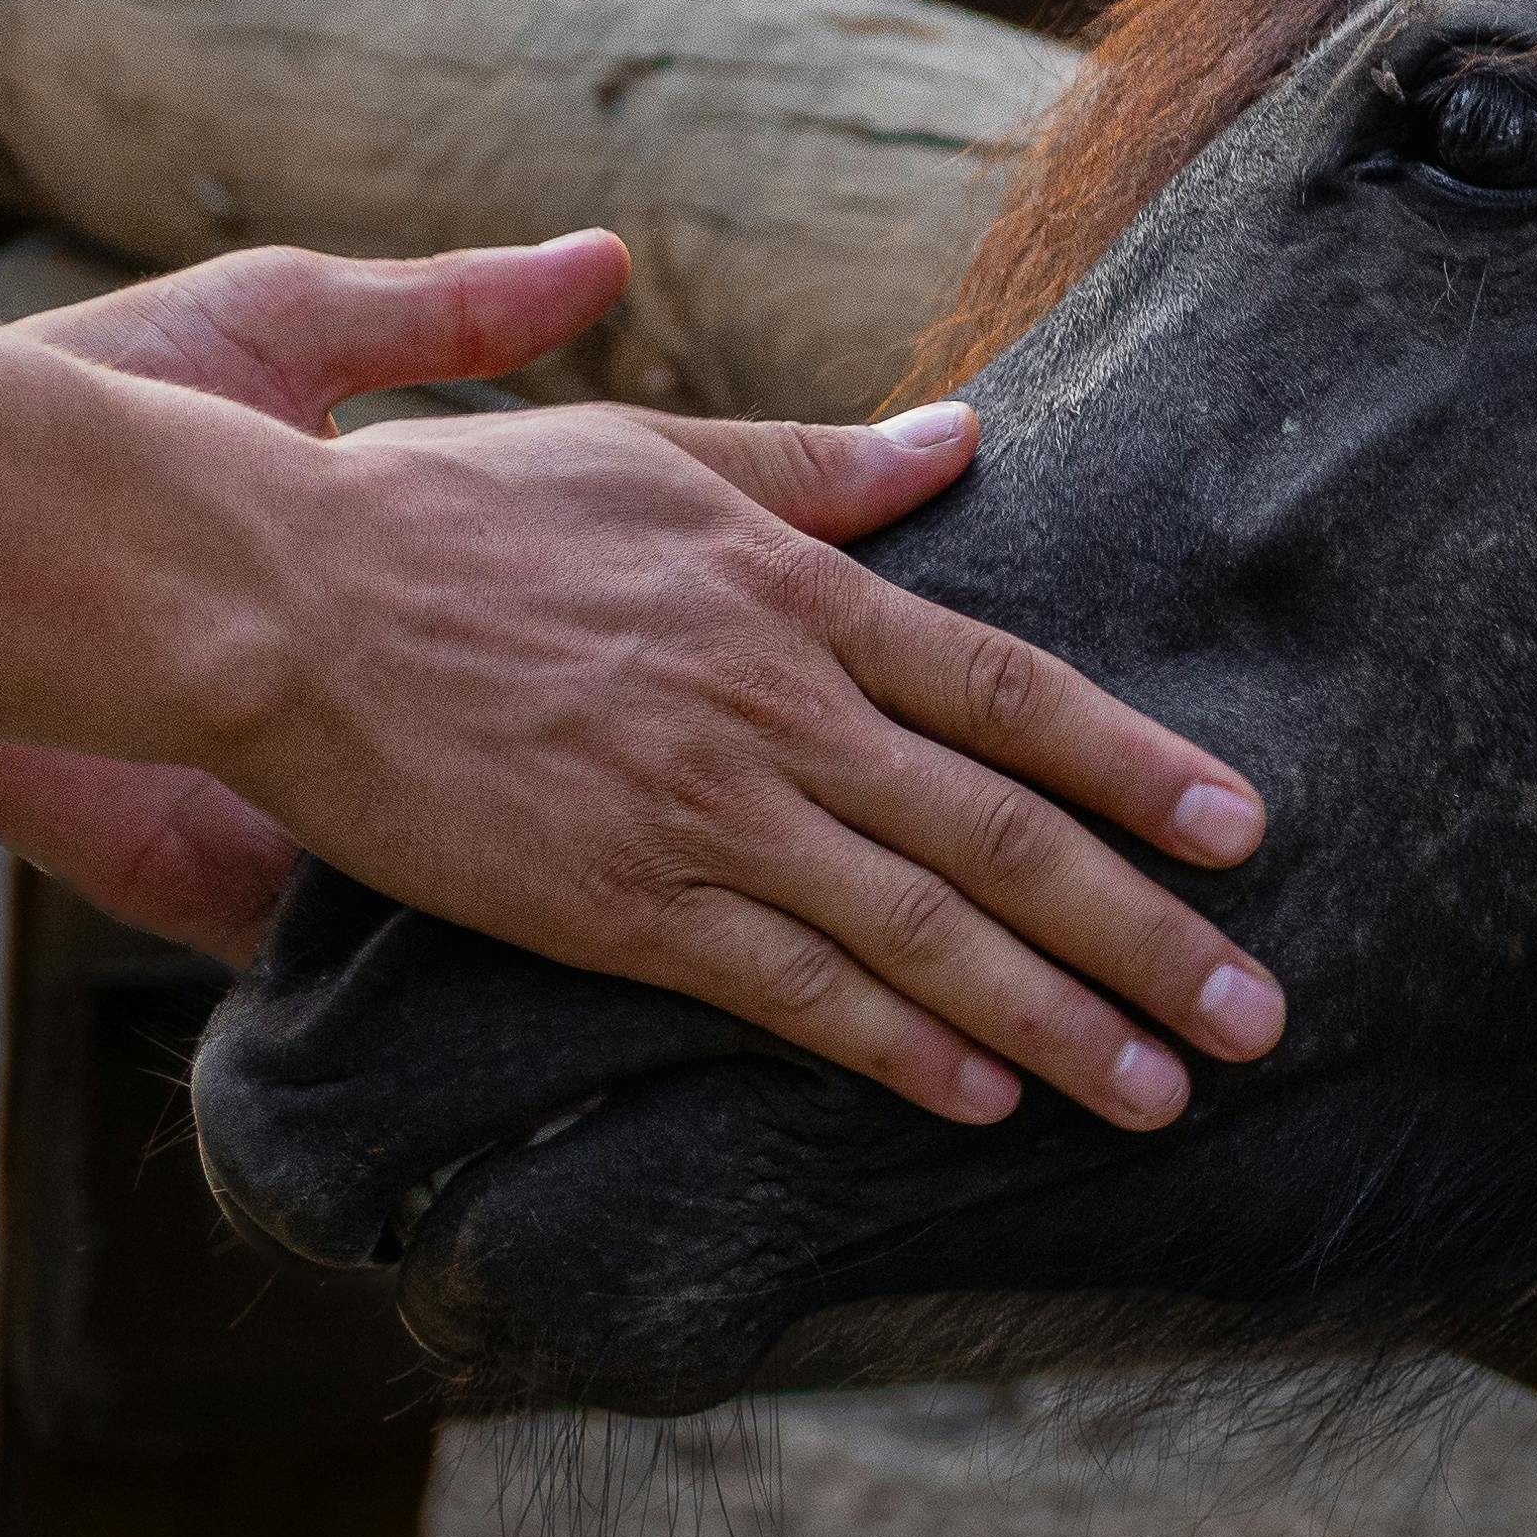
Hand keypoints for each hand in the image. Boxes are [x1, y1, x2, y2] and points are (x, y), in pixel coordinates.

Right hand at [0, 234, 1281, 1128]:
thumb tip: (962, 441)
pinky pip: (785, 989)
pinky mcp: (613, 905)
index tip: (1247, 832)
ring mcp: (698, 812)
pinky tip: (978, 1094)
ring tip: (1158, 1092)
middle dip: (1145, 934)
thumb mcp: (653, 456)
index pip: (1012, 691)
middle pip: (1003, 833)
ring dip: (1055, 1020)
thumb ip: (819, 468)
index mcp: (794, 592)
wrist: (275, 599)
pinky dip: (894, 1044)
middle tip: (1261, 1016)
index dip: (1141, 765)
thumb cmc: (456, 513)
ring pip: (919, 931)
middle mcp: (774, 706)